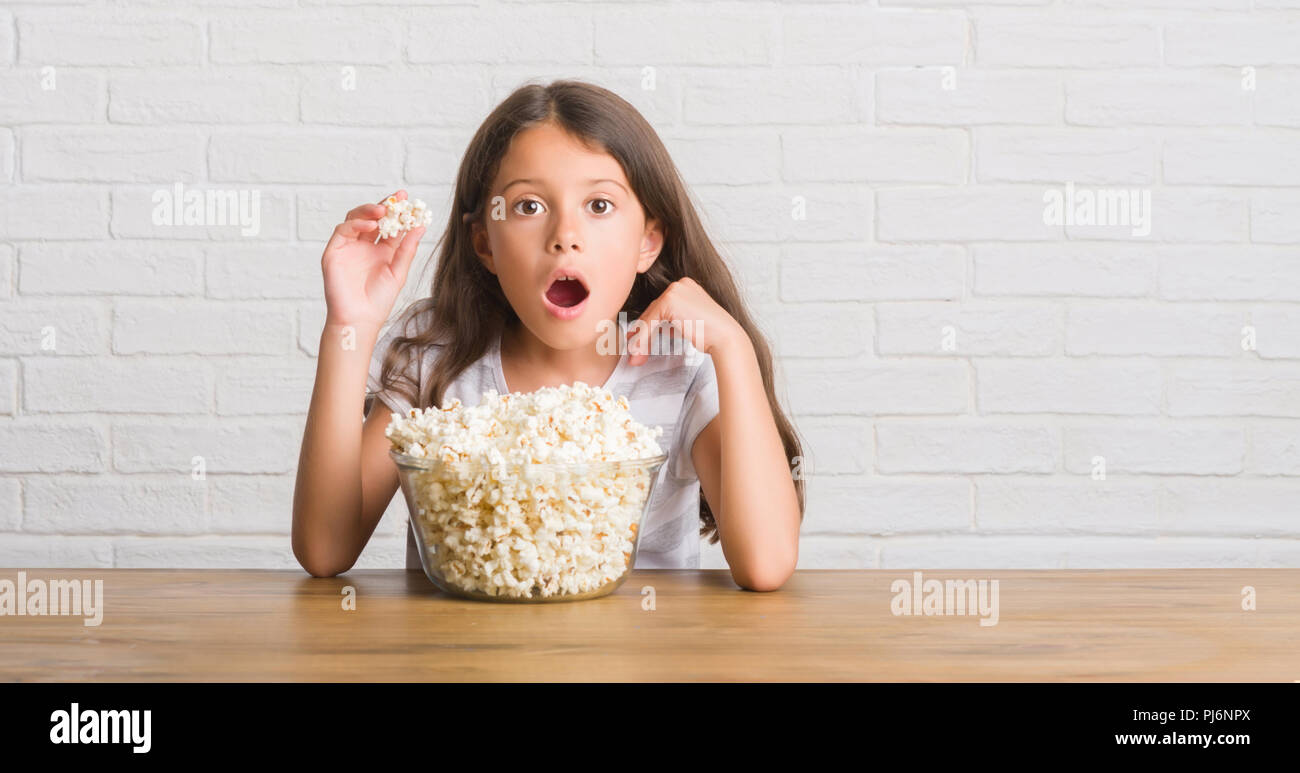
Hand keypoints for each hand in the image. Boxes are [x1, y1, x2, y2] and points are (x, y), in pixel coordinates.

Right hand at [321, 189, 426, 328]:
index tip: (408, 199)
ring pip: (355, 219)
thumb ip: (407, 249)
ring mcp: (348, 247)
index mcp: (381, 250)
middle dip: (384, 205)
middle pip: (372, 218)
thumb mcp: (398, 272)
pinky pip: (342, 231)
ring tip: (383, 209)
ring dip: (369, 211)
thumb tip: (420, 227)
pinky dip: (356, 224)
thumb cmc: (379, 301)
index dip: (398, 211)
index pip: (389, 225)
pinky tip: (370, 226)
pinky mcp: (334, 252)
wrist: (360, 319)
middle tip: (397, 198)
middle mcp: (364, 246)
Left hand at [624, 278, 746, 365]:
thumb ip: (670, 322)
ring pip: (650, 317)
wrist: (725, 338)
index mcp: (686, 286)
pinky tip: (639, 352)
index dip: (647, 323)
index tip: (635, 336)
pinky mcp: (670, 300)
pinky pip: (650, 322)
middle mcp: (680, 284)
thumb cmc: (712, 334)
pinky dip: (643, 338)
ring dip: (641, 339)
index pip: (661, 305)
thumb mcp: (687, 324)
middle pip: (653, 310)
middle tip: (633, 348)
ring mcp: (675, 290)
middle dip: (642, 332)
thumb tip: (645, 332)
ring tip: (636, 356)